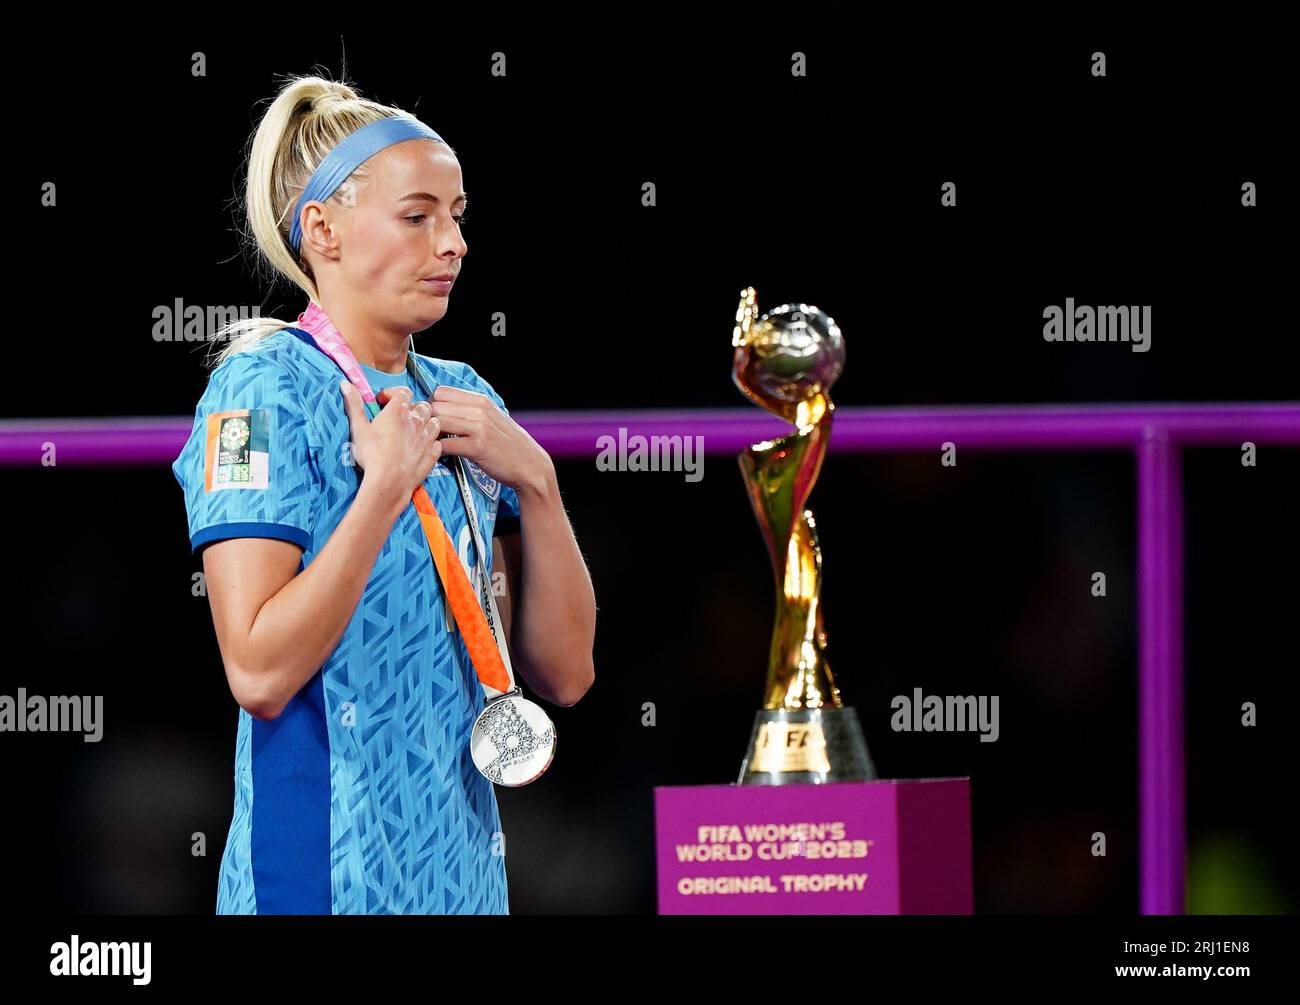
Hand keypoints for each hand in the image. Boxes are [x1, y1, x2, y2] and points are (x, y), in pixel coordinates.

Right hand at [339, 381, 441, 501]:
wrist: (388, 482)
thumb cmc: (372, 455)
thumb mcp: (358, 428)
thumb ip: (354, 405)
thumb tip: (346, 385)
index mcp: (398, 411)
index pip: (403, 391)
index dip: (393, 393)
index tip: (383, 401)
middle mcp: (416, 421)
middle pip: (421, 405)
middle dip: (412, 407)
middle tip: (400, 417)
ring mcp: (426, 437)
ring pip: (434, 421)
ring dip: (425, 422)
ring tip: (413, 429)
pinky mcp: (432, 454)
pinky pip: (437, 442)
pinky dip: (431, 441)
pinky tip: (421, 446)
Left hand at [430, 385, 553, 495]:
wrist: (530, 464)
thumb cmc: (508, 444)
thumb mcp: (492, 418)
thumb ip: (470, 410)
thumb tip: (443, 409)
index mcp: (481, 400)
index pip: (441, 391)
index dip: (431, 405)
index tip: (431, 419)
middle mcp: (479, 409)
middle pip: (435, 406)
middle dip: (427, 420)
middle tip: (426, 434)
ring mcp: (479, 427)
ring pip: (438, 422)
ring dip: (430, 435)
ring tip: (430, 445)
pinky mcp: (477, 447)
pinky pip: (445, 444)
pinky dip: (437, 450)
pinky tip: (439, 455)